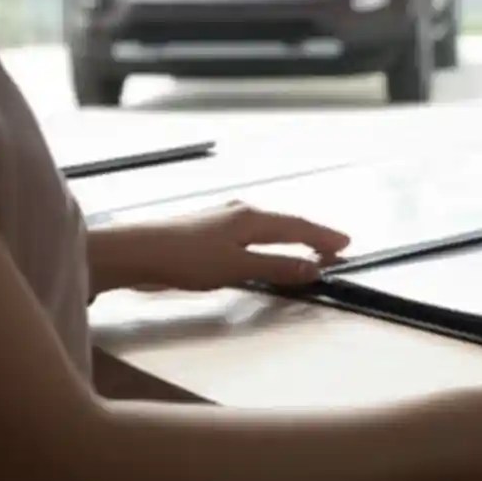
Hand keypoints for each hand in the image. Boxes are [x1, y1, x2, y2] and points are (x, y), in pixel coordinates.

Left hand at [92, 201, 350, 292]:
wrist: (135, 252)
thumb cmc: (186, 258)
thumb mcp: (237, 268)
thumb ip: (277, 267)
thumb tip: (313, 268)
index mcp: (252, 218)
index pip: (298, 227)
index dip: (323, 237)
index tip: (346, 245)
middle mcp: (240, 212)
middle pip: (285, 223)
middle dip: (310, 236)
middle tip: (333, 248)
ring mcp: (222, 219)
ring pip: (266, 227)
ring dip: (289, 238)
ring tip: (305, 250)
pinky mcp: (206, 231)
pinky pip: (250, 234)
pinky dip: (267, 242)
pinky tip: (262, 249)